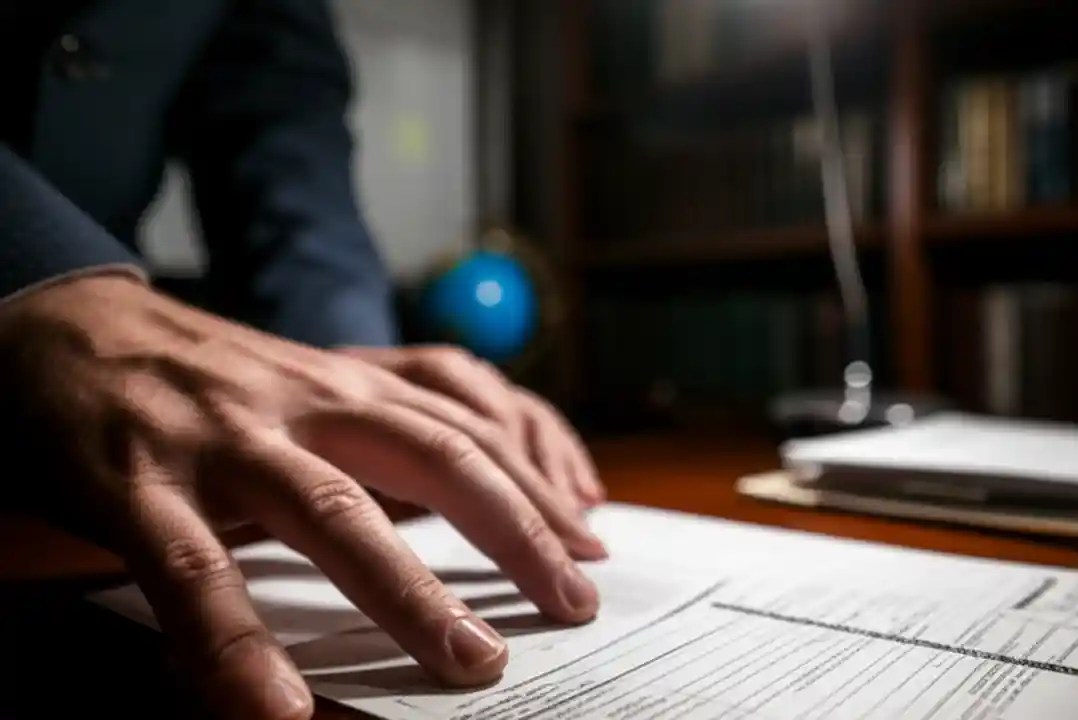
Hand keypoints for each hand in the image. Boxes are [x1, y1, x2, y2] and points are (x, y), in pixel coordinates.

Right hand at [0, 275, 606, 718]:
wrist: (67, 324)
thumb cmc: (200, 374)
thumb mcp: (301, 391)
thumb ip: (373, 437)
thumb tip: (449, 503)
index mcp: (346, 388)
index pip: (468, 434)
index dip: (536, 490)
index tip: (590, 545)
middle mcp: (303, 404)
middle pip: (436, 458)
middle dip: (515, 531)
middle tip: (574, 603)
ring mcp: (224, 441)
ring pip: (333, 512)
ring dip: (408, 592)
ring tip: (471, 662)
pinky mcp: (137, 483)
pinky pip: (193, 571)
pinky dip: (235, 642)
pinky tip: (276, 707)